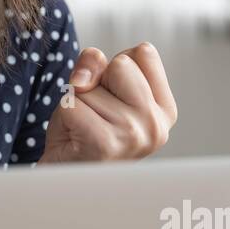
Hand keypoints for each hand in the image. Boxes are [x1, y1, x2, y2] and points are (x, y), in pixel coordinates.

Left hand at [39, 43, 177, 164]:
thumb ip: (97, 63)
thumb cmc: (83, 131)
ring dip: (78, 99)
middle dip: (98, 82)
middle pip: (121, 63)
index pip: (144, 52)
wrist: (66, 176)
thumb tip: (83, 79)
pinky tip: (74, 136)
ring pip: (92, 83)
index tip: (113, 98)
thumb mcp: (98, 87)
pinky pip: (72, 103)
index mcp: (165, 109)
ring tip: (85, 126)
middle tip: (96, 114)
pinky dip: (64, 113)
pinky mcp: (104, 143)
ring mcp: (133, 135)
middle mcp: (157, 124)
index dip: (116, 68)